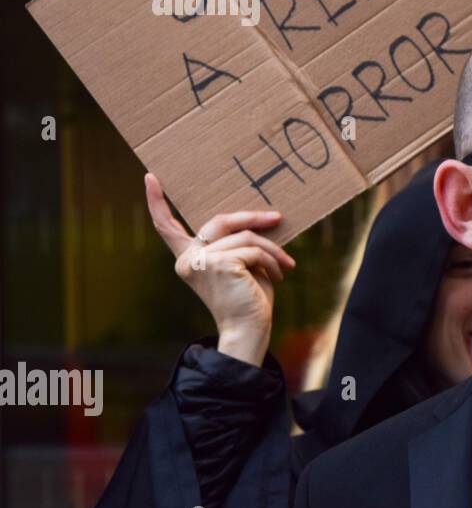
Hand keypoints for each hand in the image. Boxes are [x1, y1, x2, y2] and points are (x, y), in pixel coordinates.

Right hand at [145, 172, 295, 366]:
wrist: (249, 330)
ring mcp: (200, 261)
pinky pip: (253, 249)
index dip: (157, 201)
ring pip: (244, 237)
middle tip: (277, 218)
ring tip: (285, 265)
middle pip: (221, 221)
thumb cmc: (248, 300)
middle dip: (252, 217)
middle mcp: (187, 259)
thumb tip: (260, 218)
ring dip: (271, 249)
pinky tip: (279, 275)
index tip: (150, 177)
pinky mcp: (218, 263)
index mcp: (188, 258)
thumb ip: (239, 242)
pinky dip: (271, 260)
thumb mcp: (242, 265)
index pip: (166, 227)